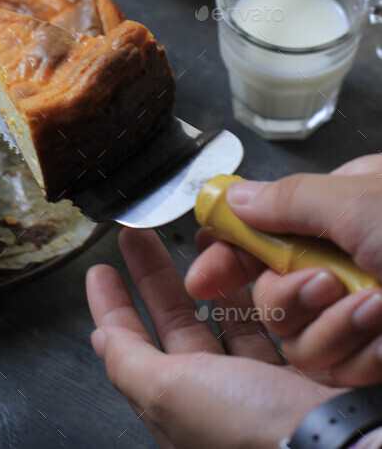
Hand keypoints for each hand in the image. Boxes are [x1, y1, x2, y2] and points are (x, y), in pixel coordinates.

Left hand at [86, 228, 333, 448]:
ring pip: (223, 317)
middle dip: (155, 275)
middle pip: (175, 322)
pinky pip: (268, 322)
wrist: (333, 444)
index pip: (130, 347)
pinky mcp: (295, 372)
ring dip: (210, 277)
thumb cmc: (249, 431)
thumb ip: (129, 362)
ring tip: (199, 241)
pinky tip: (250, 271)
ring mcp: (254, 384)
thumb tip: (100, 338)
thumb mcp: (169, 393)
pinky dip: (258, 293)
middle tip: (140, 236)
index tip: (101, 271)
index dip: (114, 307)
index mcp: (175, 405)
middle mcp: (213, 396)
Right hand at [186, 154, 381, 386]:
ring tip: (375, 308)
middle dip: (290, 297)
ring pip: (293, 337)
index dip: (226, 254)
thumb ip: (288, 198)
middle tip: (324, 283)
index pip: (259, 231)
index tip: (202, 277)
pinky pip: (328, 367)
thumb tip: (235, 198)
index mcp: (336, 209)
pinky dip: (358, 354)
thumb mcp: (357, 202)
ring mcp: (351, 308)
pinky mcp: (365, 352)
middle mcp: (339, 258)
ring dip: (333, 326)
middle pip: (267, 291)